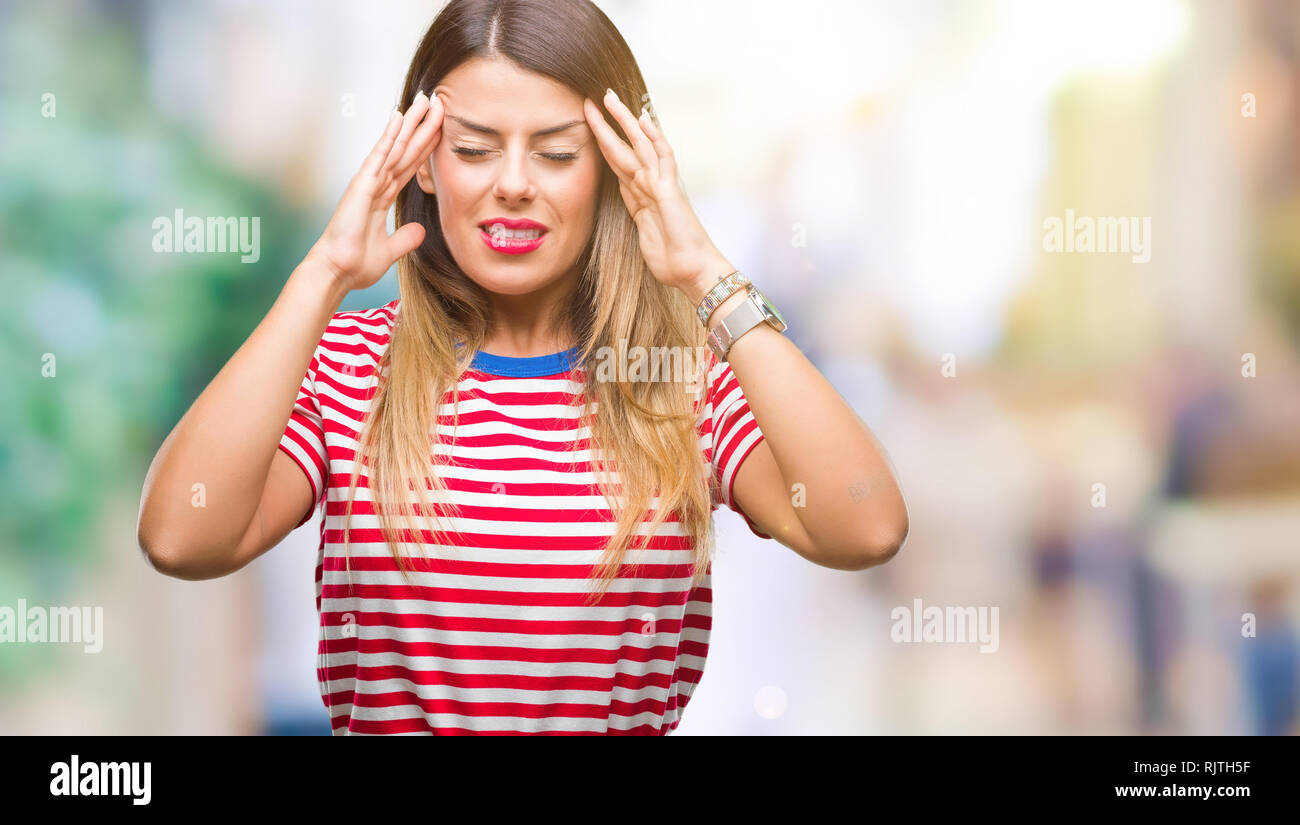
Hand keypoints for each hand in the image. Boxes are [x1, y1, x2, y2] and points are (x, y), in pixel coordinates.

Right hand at [309, 91, 443, 291]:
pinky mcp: (361, 186)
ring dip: (411, 122)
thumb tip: (421, 231)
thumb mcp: (390, 250)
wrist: (337, 272)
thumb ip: (405, 238)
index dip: (426, 145)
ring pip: (396, 146)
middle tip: (439, 99)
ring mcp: (369, 182)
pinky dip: (389, 136)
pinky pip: (379, 156)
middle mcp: (377, 184)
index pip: (411, 164)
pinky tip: (399, 117)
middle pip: (406, 149)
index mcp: (383, 197)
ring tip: (426, 99)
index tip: (441, 126)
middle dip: (423, 125)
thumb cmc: (355, 263)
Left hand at [583, 89, 731, 296]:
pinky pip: (662, 157)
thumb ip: (636, 212)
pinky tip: (644, 118)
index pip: (618, 164)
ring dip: (623, 121)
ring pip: (639, 145)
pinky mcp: (669, 190)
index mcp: (641, 196)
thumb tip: (626, 196)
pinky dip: (654, 137)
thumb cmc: (672, 259)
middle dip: (606, 125)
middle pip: (625, 148)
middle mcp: (650, 185)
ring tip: (609, 98)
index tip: (590, 128)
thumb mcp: (644, 234)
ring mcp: (661, 185)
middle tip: (593, 102)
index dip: (603, 144)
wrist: (692, 270)